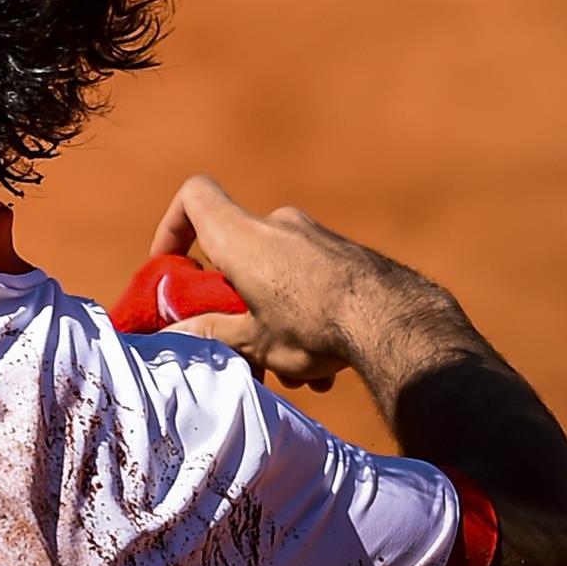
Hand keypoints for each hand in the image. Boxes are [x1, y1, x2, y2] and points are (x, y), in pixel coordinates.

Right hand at [147, 174, 430, 392]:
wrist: (398, 323)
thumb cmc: (314, 326)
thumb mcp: (253, 340)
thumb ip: (208, 334)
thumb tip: (169, 336)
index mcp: (241, 237)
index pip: (194, 196)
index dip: (174, 226)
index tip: (175, 267)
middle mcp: (277, 225)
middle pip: (237, 251)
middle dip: (235, 298)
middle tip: (242, 341)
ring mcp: (316, 237)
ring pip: (277, 273)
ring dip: (275, 316)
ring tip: (293, 369)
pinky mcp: (348, 255)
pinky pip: (312, 280)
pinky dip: (308, 315)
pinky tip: (327, 365)